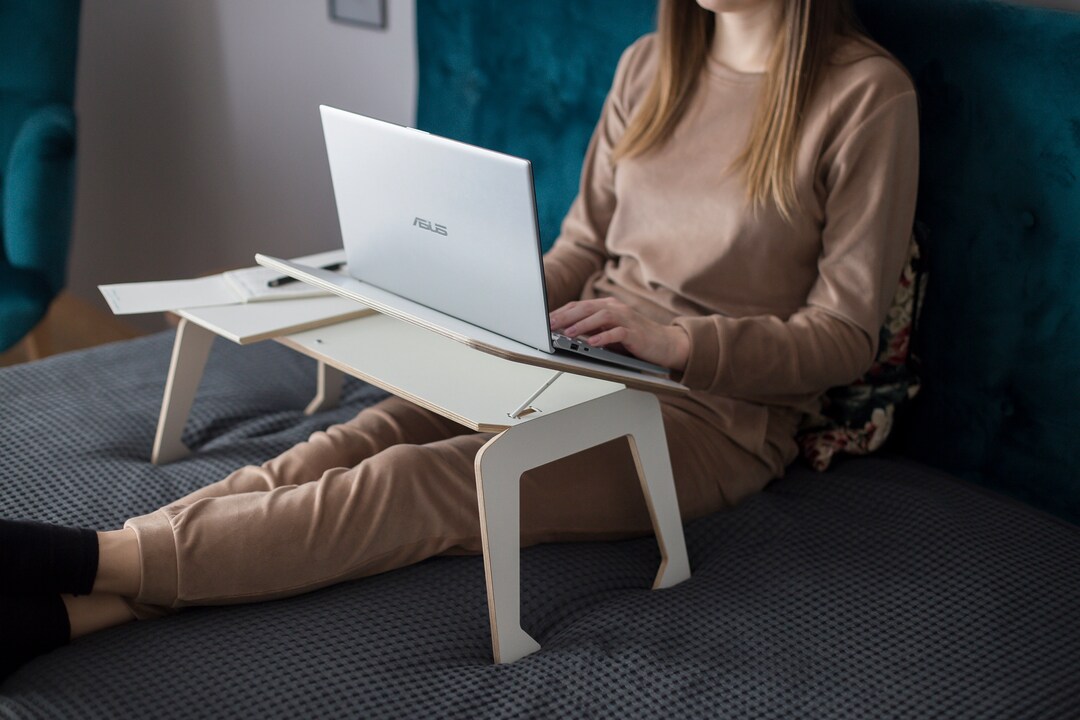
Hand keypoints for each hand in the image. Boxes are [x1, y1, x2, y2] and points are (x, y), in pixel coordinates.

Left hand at [549, 298, 689, 371]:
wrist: (666, 344)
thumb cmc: (636, 339)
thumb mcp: (610, 332)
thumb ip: (592, 329)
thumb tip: (566, 333)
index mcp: (608, 306)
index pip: (580, 305)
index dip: (562, 311)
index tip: (546, 319)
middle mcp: (617, 308)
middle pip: (587, 307)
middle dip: (566, 316)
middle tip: (550, 324)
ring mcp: (627, 319)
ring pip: (601, 316)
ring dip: (582, 324)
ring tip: (568, 333)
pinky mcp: (636, 333)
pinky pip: (618, 332)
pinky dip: (604, 337)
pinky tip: (593, 342)